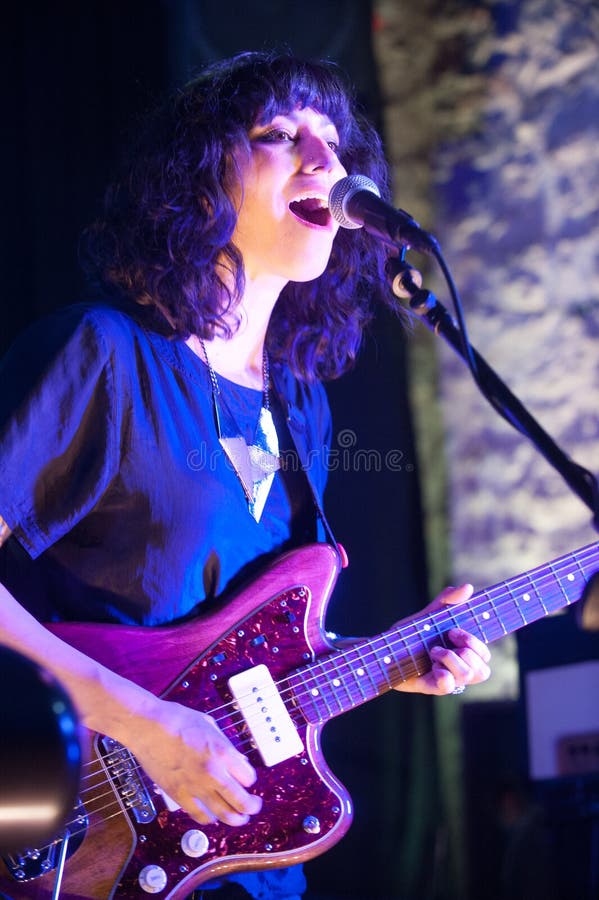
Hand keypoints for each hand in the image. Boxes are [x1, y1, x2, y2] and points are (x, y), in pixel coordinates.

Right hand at [126, 697, 262, 825]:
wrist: (148, 726)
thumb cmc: (177, 720)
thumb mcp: (210, 725)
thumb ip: (225, 745)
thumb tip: (238, 761)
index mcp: (223, 752)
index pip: (249, 778)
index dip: (250, 779)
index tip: (247, 779)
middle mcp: (213, 773)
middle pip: (241, 801)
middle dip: (251, 807)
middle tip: (253, 807)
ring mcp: (196, 787)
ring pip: (223, 815)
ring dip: (235, 819)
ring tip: (239, 818)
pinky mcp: (179, 795)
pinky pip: (199, 816)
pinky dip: (209, 819)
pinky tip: (212, 817)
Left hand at [395, 583, 490, 694]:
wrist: (384, 648)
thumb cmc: (410, 634)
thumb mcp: (430, 615)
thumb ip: (448, 601)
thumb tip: (468, 587)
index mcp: (461, 654)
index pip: (484, 656)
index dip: (476, 643)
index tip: (454, 631)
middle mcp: (457, 670)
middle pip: (482, 671)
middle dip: (467, 651)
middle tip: (447, 638)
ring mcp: (446, 680)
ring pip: (467, 676)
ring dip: (452, 658)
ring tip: (433, 651)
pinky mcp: (431, 687)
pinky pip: (448, 686)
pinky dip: (443, 675)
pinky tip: (433, 667)